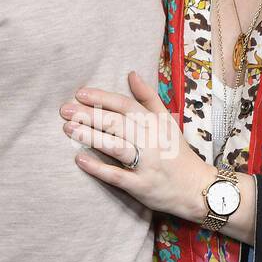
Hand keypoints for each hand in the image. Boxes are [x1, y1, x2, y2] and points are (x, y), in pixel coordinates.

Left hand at [58, 70, 215, 222]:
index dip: (102, 98)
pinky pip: (117, 176)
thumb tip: (131, 73)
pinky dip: (98, 168)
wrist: (197, 188)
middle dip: (89, 115)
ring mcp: (147, 164)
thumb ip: (148, 98)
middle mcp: (151, 141)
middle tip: (64, 110)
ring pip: (116, 146)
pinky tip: (79, 160)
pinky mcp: (142, 185)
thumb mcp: (167, 121)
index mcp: (155, 123)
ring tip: (68, 129)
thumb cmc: (178, 153)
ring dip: (91, 137)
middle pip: (117, 123)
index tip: (80, 93)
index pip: (126, 105)